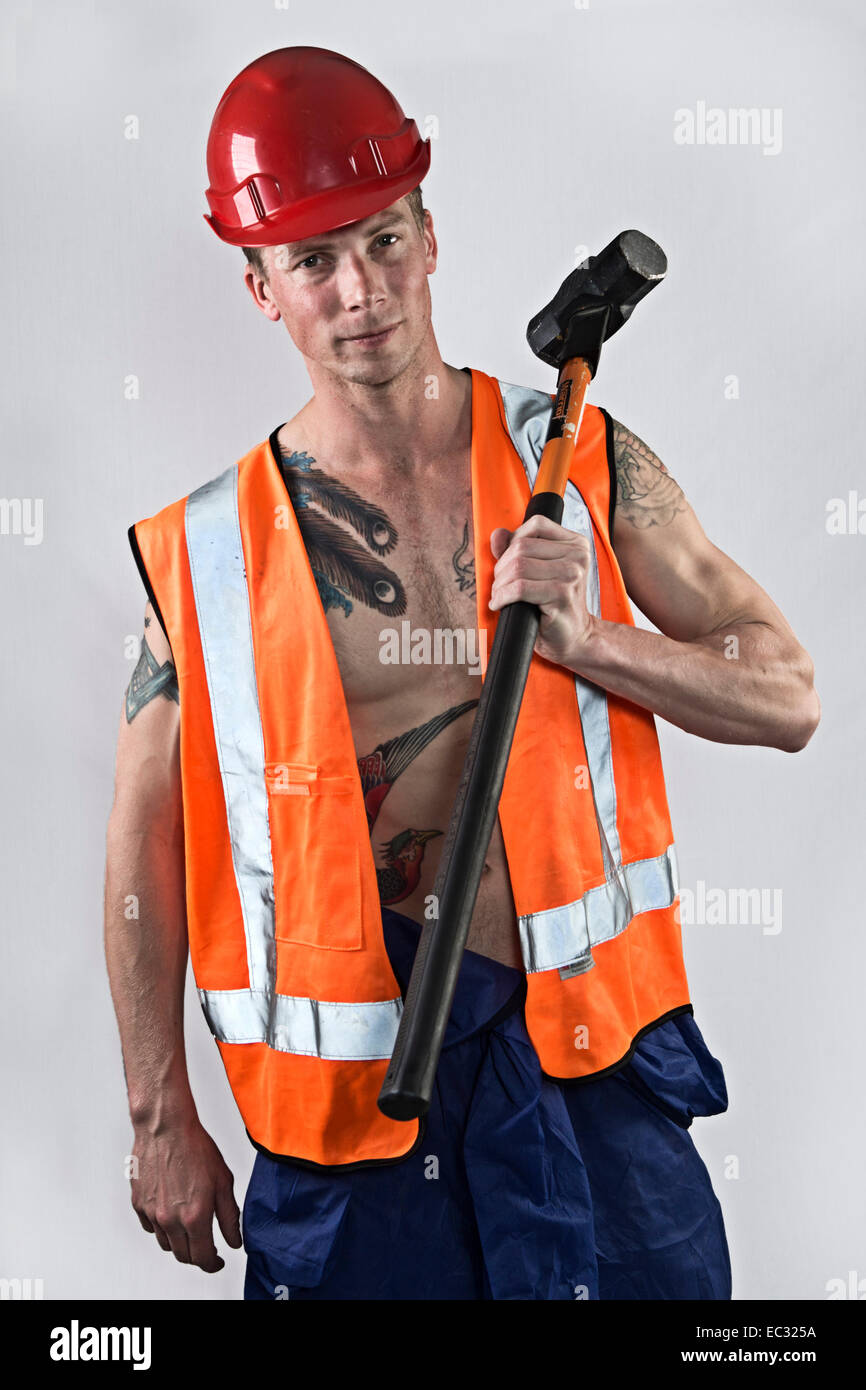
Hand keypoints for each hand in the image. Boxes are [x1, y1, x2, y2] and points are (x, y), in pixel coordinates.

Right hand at [130, 1115, 241, 1271]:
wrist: (166, 1128)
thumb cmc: (195, 1148)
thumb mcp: (223, 1181)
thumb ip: (229, 1216)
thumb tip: (235, 1240)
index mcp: (194, 1216)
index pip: (202, 1258)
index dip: (213, 1264)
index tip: (217, 1261)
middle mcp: (170, 1219)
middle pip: (183, 1256)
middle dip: (197, 1256)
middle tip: (206, 1246)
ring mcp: (151, 1213)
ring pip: (166, 1244)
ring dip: (179, 1242)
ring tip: (190, 1226)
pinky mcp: (138, 1204)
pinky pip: (150, 1227)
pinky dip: (162, 1228)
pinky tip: (171, 1213)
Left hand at [488, 514, 595, 667]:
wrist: (575, 638)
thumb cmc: (555, 606)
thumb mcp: (538, 572)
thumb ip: (518, 549)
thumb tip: (497, 534)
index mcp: (576, 543)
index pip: (536, 525)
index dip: (514, 541)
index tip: (508, 563)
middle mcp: (578, 555)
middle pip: (522, 546)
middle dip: (501, 567)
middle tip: (499, 586)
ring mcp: (572, 574)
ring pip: (518, 567)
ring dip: (500, 584)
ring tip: (500, 596)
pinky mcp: (562, 595)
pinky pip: (520, 588)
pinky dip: (503, 596)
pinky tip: (500, 604)